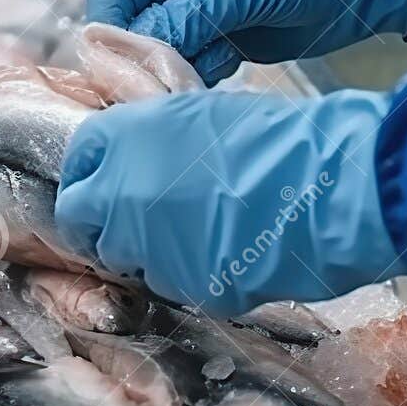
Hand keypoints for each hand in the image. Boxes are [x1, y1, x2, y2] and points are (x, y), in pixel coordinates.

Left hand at [55, 89, 397, 310]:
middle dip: (105, 219)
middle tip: (142, 212)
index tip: (109, 174)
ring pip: (128, 260)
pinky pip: (177, 284)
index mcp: (121, 139)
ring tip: (199, 227)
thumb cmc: (278, 137)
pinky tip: (230, 249)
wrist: (330, 186)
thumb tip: (136, 157)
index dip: (93, 169)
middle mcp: (119, 198)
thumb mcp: (200, 115)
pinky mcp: (188, 290)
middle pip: (84, 219)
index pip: (76, 161)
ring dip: (149, 248)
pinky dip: (193, 271)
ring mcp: (150, 251)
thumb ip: (151, 138)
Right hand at [85, 0, 406, 84]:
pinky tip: (231, 63)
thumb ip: (189, 16)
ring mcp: (194, 19)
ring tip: (216, 61)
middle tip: (173, 75)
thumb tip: (140, 51)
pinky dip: (201, 77)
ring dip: (176, 71)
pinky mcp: (216, 46)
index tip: (123, 63)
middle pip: (128, 31)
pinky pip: (187, 71)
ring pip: (156, 58)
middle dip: (144, 58)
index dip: (109, 27)